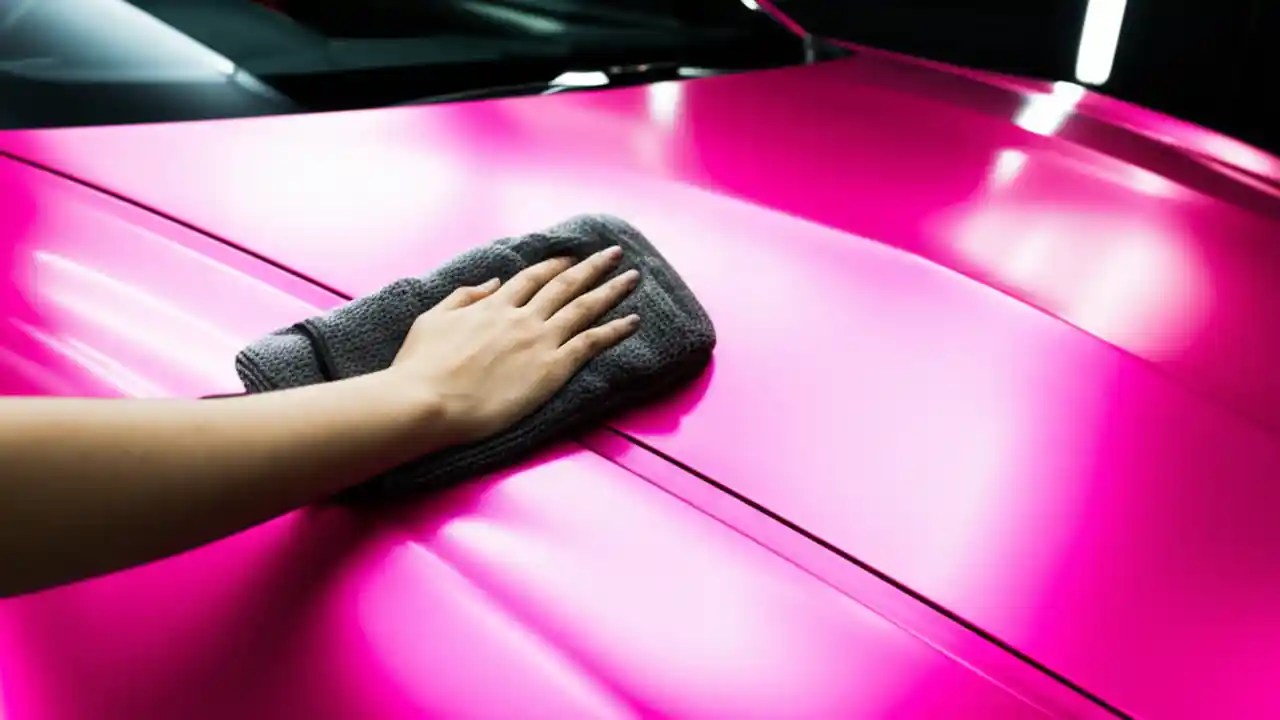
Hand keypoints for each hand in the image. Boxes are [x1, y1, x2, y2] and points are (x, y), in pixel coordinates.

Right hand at [388, 246, 639, 445]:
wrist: (426, 401)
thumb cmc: (421, 366)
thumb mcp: (433, 318)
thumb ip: (465, 296)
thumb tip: (494, 282)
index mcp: (494, 305)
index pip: (533, 278)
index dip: (556, 265)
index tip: (572, 258)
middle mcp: (522, 317)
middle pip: (566, 286)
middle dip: (593, 267)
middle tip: (615, 254)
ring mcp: (539, 341)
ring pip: (584, 308)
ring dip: (611, 290)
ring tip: (633, 277)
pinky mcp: (551, 369)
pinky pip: (591, 343)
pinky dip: (615, 330)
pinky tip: (634, 321)